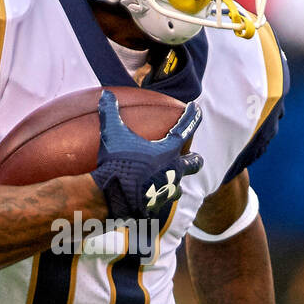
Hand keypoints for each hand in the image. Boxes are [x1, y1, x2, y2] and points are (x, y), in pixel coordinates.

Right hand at [91, 88, 202, 219]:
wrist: (110, 198)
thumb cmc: (116, 163)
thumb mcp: (112, 134)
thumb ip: (110, 112)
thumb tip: (106, 94)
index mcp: (167, 152)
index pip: (186, 129)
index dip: (192, 117)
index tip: (196, 108)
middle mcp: (172, 173)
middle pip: (193, 164)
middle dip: (194, 160)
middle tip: (194, 157)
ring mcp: (165, 193)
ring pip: (177, 189)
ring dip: (174, 184)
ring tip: (168, 183)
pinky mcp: (154, 209)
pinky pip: (158, 205)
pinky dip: (153, 201)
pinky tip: (146, 200)